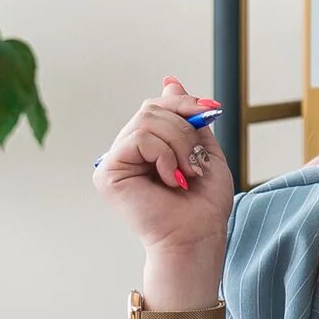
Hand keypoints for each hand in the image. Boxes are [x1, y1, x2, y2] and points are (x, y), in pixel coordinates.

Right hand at [95, 77, 231, 257]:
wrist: (198, 236)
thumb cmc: (203, 204)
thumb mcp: (204, 150)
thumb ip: (187, 119)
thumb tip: (170, 82)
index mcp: (147, 147)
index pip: (157, 107)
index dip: (184, 103)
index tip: (211, 110)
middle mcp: (127, 151)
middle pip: (151, 109)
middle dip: (185, 128)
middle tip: (198, 161)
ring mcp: (114, 161)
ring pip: (146, 121)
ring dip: (180, 145)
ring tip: (187, 174)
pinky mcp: (107, 173)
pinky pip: (138, 138)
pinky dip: (164, 155)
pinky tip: (171, 179)